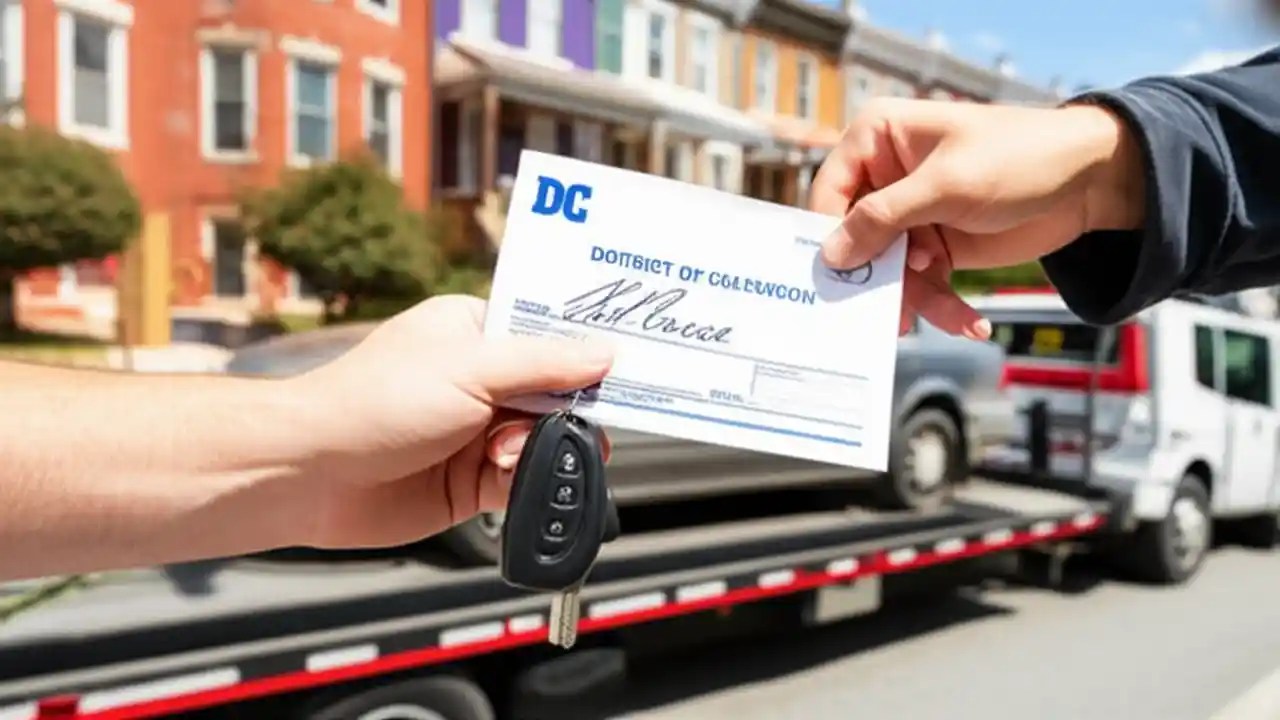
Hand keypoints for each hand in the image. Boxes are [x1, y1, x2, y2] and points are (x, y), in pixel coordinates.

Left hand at [290, 295, 613, 549]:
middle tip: (575, 423)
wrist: (312, 475)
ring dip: (539, 449)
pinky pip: (523, 479)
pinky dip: (523, 481)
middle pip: (556, 392)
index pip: (549, 333)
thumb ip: (545, 364)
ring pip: (544, 440)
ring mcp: (476, 431)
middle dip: (566, 411)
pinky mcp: (471, 480)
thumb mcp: (471, 368)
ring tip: (509, 454)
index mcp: (474, 331)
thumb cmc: (372, 403)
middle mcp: (479, 378)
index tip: (624, 367)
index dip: (586, 350)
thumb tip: (604, 355)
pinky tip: (502, 475)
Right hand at [809, 98, 1145, 337]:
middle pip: (854, 238)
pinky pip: (920, 283)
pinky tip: (969, 321)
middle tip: (891, 314)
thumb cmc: (1020, 156)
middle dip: (878, 277)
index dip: (829, 234)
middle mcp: (885, 176)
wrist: (1090, 180)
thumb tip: (831, 253)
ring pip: (888, 269)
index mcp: (877, 138)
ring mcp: (910, 214)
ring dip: (917, 298)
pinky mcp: (934, 245)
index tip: (839, 274)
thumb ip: (883, 217)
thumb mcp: (946, 185)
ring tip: (953, 316)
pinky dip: (942, 305)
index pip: (829, 191)